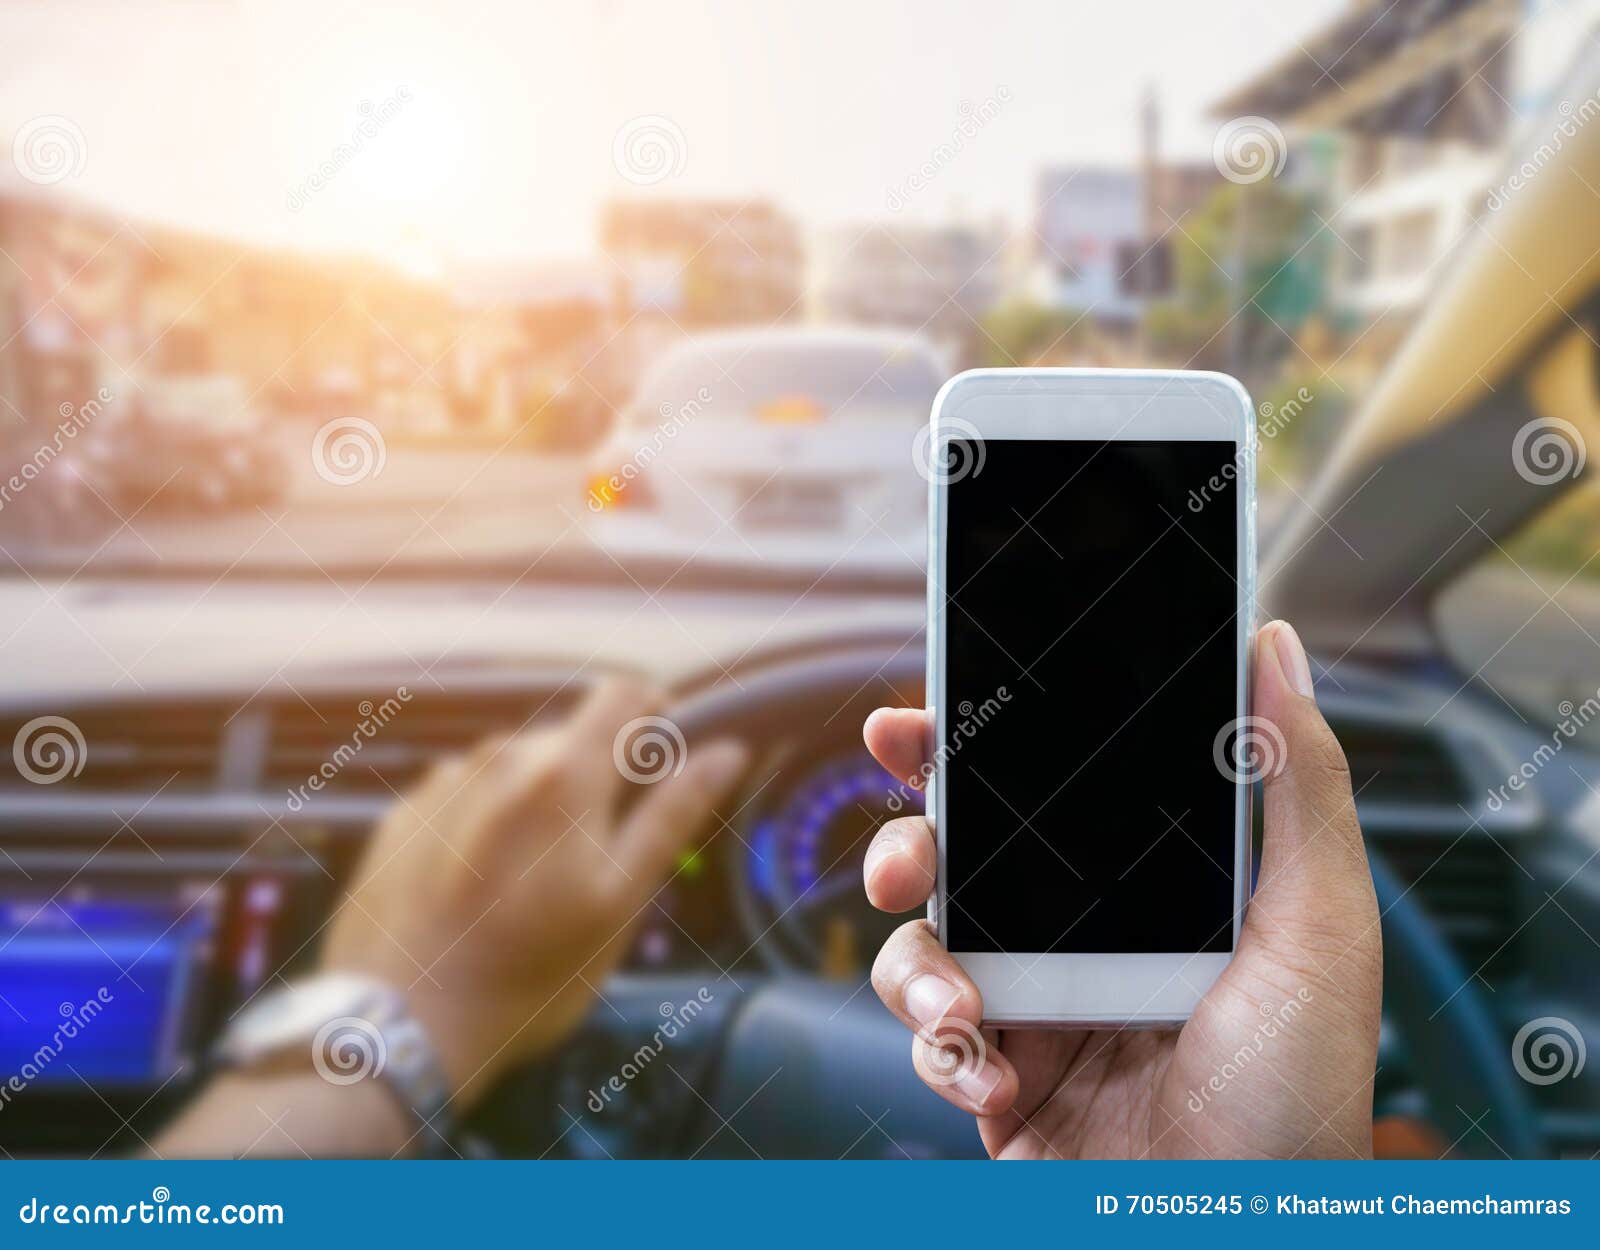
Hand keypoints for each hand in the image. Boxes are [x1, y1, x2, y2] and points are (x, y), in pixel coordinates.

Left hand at [321, 679, 746, 1105]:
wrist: (400, 1025)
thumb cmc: (531, 974)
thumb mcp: (620, 901)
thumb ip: (673, 816)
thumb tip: (727, 750)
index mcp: (564, 770)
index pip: (624, 692)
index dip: (656, 714)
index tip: (665, 763)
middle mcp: (499, 755)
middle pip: (571, 735)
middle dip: (599, 776)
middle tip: (604, 856)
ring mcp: (443, 782)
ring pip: (517, 766)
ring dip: (542, 799)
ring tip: (537, 880)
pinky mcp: (403, 816)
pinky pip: (466, 795)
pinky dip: (489, 822)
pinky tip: (481, 887)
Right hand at [861, 620, 1380, 1158]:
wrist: (1234, 1230)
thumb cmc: (1302, 1095)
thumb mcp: (1321, 925)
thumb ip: (1298, 782)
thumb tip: (1279, 647)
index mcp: (1151, 887)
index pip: (1053, 789)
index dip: (979, 745)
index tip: (925, 719)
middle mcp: (1083, 936)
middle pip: (962, 852)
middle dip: (909, 839)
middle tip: (905, 858)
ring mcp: (1035, 1006)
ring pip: (922, 941)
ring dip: (916, 965)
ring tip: (961, 1009)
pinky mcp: (999, 1074)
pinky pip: (929, 1036)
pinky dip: (941, 1050)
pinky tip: (991, 1077)